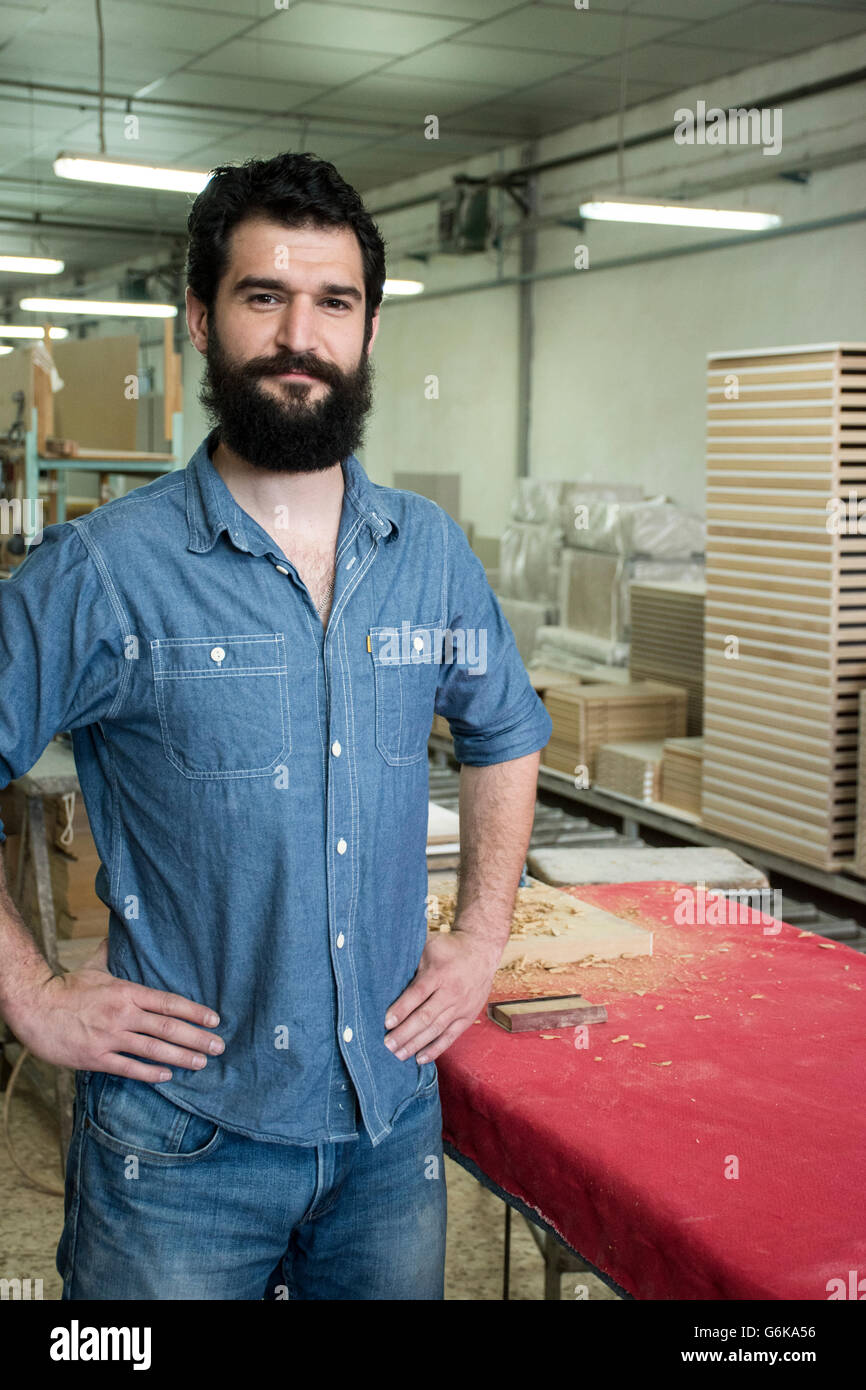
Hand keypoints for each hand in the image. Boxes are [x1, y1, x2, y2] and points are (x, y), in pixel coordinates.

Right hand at [4, 937, 223, 1082]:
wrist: (34, 1007)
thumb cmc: (66, 988)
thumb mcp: (93, 966)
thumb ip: (111, 953)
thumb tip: (119, 933)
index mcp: (127, 992)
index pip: (169, 1003)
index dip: (195, 1012)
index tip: (214, 1020)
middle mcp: (123, 1014)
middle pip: (168, 1028)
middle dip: (197, 1038)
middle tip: (219, 1046)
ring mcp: (110, 1036)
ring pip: (154, 1049)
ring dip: (181, 1057)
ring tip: (202, 1063)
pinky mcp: (95, 1057)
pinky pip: (128, 1068)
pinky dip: (150, 1073)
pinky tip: (167, 1077)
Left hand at [383, 928, 502, 1063]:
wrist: (481, 952)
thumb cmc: (449, 948)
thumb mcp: (429, 946)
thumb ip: (410, 960)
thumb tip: (384, 972)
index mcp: (440, 973)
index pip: (418, 993)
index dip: (402, 1009)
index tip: (386, 1022)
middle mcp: (451, 992)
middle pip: (425, 1017)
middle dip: (404, 1033)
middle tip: (386, 1044)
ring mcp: (461, 1007)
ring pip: (436, 1030)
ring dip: (415, 1044)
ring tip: (398, 1055)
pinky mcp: (467, 1017)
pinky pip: (450, 1037)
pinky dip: (435, 1049)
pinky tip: (419, 1059)